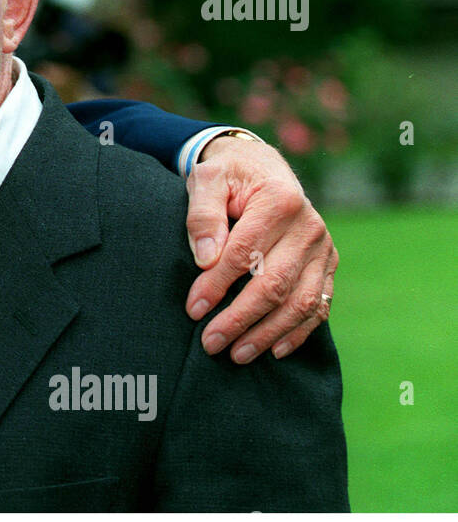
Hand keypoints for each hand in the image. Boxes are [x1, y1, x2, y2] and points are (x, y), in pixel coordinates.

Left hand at [184, 136, 337, 362]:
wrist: (262, 167)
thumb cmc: (228, 176)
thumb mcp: (207, 180)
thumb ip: (203, 214)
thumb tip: (206, 258)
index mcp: (279, 201)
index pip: (245, 253)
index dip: (217, 285)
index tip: (193, 309)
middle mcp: (309, 226)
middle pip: (275, 283)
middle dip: (241, 318)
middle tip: (210, 344)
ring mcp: (323, 248)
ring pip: (300, 301)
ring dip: (268, 333)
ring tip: (237, 354)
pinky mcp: (328, 264)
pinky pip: (319, 305)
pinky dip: (299, 331)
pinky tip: (275, 350)